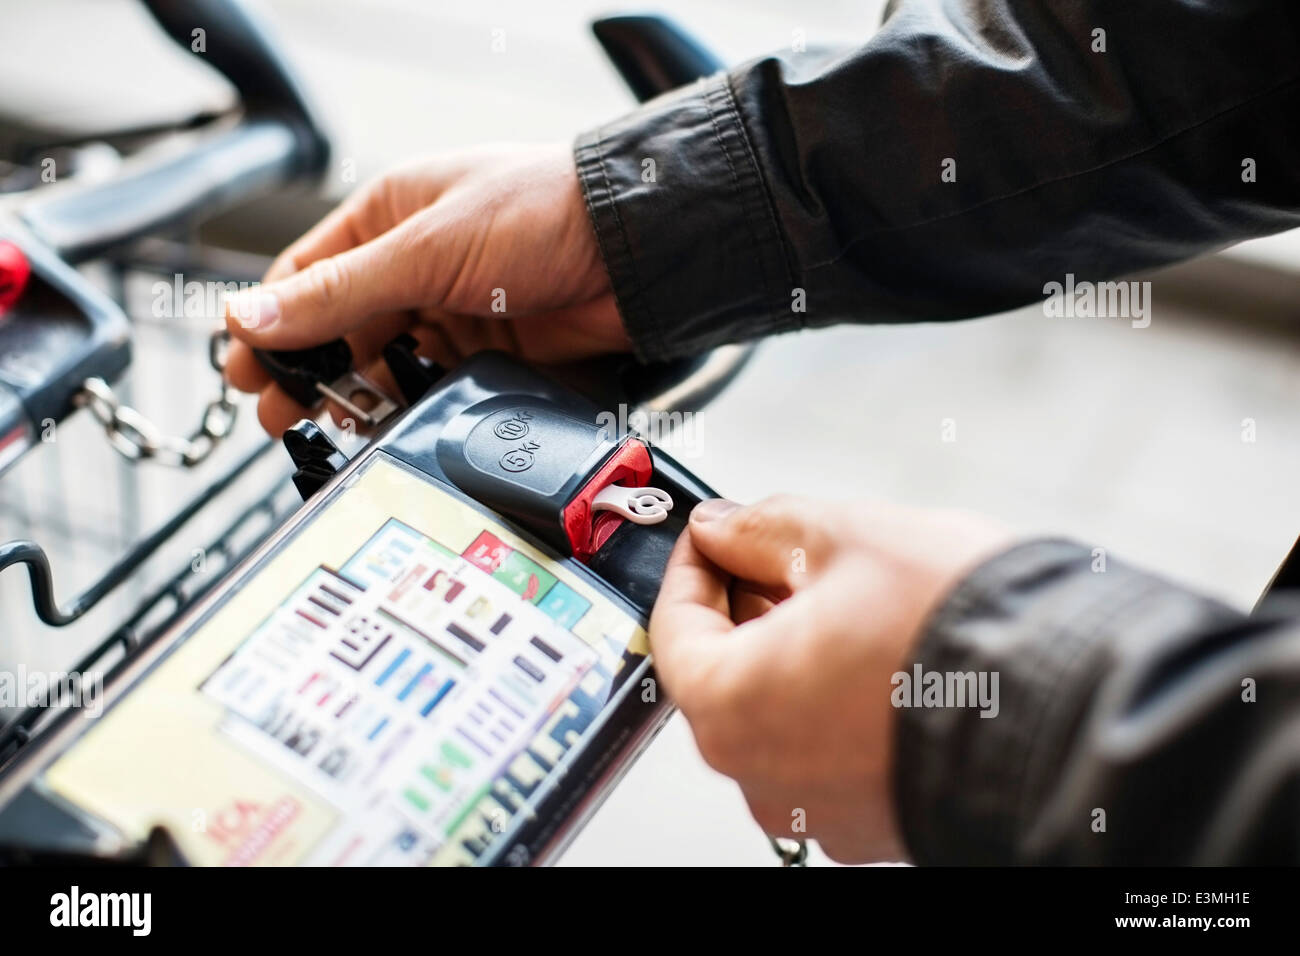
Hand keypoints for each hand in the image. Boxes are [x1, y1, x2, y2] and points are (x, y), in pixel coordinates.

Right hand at [223, 143, 628, 435]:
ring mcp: (454, 309)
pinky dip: (409, 406)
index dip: (272, 324)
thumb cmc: (540, 213)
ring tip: (329, 431)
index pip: (308, 274)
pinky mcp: (489, 350)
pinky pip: (433, 385)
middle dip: (308, 372)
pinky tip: (389, 429)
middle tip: (277, 417)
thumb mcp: (424, 249)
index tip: (244, 369)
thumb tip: (251, 318)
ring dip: (357, 396)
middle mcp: (416, 263)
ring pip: (386, 362)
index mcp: (390, 215)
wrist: (634, 250)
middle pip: (342, 327)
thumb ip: (340, 292)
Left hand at [650, 495, 1014, 862]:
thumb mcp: (843, 539)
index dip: (691, 568)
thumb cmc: (959, 631)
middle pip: (725, 674)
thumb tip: (723, 528)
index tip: (712, 536)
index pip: (673, 629)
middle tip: (779, 556)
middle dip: (746, 606)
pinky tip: (880, 655)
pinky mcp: (873, 821)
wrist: (1074, 709)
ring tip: (846, 598)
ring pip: (780, 714)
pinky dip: (836, 701)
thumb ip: (761, 529)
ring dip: (793, 652)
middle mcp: (763, 775)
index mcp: (732, 706)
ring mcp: (819, 809)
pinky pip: (830, 752)